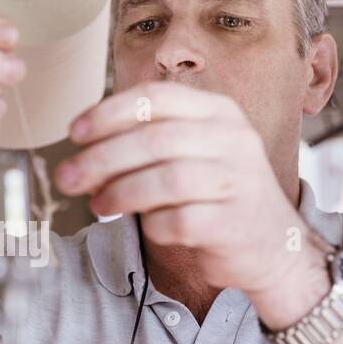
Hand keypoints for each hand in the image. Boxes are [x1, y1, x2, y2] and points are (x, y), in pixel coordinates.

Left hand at [54, 81, 329, 322]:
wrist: (275, 245)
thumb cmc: (218, 195)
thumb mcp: (191, 153)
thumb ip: (146, 143)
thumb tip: (82, 152)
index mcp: (219, 112)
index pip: (157, 98)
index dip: (109, 112)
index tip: (74, 132)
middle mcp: (233, 140)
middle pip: (154, 140)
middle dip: (101, 159)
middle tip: (68, 178)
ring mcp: (239, 181)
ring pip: (165, 180)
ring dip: (120, 193)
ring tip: (97, 205)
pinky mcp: (235, 223)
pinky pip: (178, 221)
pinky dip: (153, 225)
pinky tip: (147, 226)